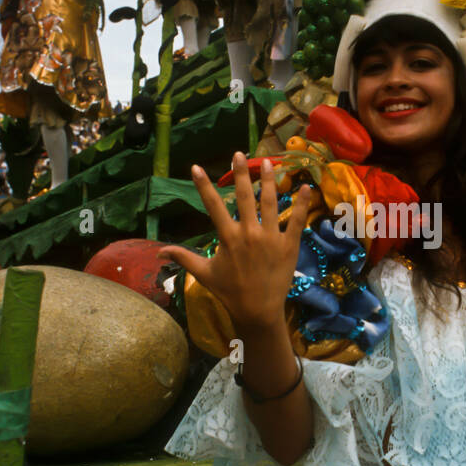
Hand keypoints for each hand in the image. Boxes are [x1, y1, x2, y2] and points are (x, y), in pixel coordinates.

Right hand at [161, 154, 310, 336]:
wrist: (258, 311)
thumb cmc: (229, 292)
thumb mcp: (204, 273)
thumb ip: (183, 257)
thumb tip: (158, 251)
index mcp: (228, 237)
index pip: (212, 205)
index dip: (203, 185)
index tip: (196, 167)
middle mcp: (249, 233)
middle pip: (244, 196)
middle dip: (240, 173)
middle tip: (238, 154)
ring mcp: (271, 238)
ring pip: (270, 202)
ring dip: (269, 180)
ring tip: (268, 162)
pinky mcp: (289, 245)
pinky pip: (297, 220)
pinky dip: (302, 203)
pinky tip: (306, 187)